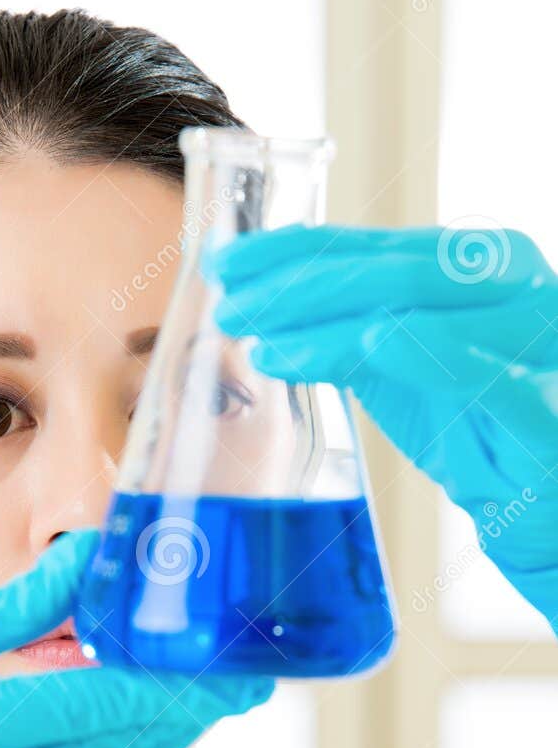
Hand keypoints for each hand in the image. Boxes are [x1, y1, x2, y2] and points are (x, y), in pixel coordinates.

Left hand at [208, 224, 557, 629]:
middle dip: (300, 287)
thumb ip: (349, 330)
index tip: (223, 264)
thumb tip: (258, 303)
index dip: (292, 250)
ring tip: (265, 347)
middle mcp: (508, 286)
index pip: (371, 247)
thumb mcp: (403, 369)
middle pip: (390, 273)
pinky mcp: (544, 406)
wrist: (551, 500)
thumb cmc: (476, 427)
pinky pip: (485, 371)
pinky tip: (372, 346)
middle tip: (230, 308)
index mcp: (474, 265)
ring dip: (333, 324)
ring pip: (423, 311)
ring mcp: (533, 340)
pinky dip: (428, 351)